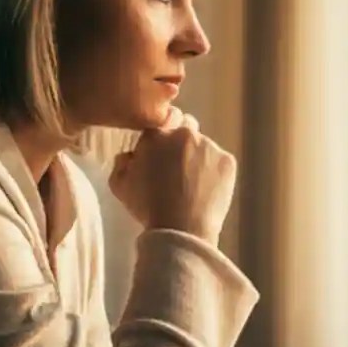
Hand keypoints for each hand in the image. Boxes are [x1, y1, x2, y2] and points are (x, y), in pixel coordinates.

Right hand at [108, 106, 236, 244]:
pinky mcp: (228, 161)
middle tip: (179, 164)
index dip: (167, 130)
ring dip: (199, 157)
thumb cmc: (148, 208)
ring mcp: (209, 146)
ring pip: (205, 145)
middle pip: (187, 126)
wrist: (181, 230)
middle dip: (183, 140)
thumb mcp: (120, 185)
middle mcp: (185, 133)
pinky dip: (215, 171)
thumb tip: (131, 155)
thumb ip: (122, 161)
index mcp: (156, 134)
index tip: (166, 146)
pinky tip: (206, 189)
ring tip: (194, 184)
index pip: (166, 117)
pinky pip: (220, 160)